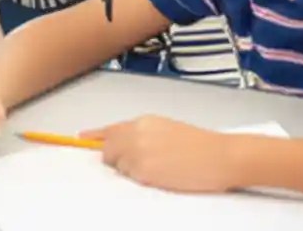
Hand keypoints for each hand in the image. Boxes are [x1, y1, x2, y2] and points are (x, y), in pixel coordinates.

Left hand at [81, 115, 237, 192]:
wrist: (221, 156)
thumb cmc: (201, 146)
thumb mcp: (166, 129)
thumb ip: (141, 134)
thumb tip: (123, 143)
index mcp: (142, 122)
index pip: (110, 129)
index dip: (95, 135)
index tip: (82, 137)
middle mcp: (136, 134)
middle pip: (108, 150)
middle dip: (116, 158)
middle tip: (138, 164)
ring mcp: (138, 153)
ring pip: (119, 166)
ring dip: (132, 170)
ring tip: (159, 168)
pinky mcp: (144, 171)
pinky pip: (131, 178)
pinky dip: (141, 179)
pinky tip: (162, 175)